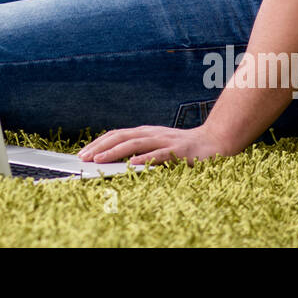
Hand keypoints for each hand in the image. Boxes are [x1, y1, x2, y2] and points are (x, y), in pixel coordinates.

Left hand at [77, 123, 233, 167]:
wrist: (214, 142)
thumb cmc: (183, 147)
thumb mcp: (158, 145)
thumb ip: (141, 150)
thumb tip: (117, 159)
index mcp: (145, 132)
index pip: (116, 134)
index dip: (99, 142)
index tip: (83, 152)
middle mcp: (152, 133)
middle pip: (121, 136)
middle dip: (100, 146)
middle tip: (83, 157)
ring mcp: (165, 140)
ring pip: (135, 143)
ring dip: (115, 152)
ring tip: (99, 160)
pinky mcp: (178, 151)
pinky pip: (159, 154)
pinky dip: (145, 158)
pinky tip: (133, 164)